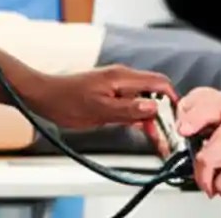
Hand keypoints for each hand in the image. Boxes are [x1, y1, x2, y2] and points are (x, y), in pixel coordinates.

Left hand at [28, 65, 177, 146]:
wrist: (42, 97)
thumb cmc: (64, 101)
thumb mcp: (98, 110)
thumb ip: (127, 110)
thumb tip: (153, 108)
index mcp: (121, 77)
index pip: (159, 83)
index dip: (173, 100)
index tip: (178, 119)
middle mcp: (122, 80)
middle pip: (154, 94)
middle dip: (164, 115)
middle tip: (169, 138)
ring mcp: (116, 88)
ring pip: (143, 103)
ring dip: (152, 121)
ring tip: (159, 143)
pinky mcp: (109, 97)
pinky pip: (131, 107)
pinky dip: (139, 120)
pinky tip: (144, 134)